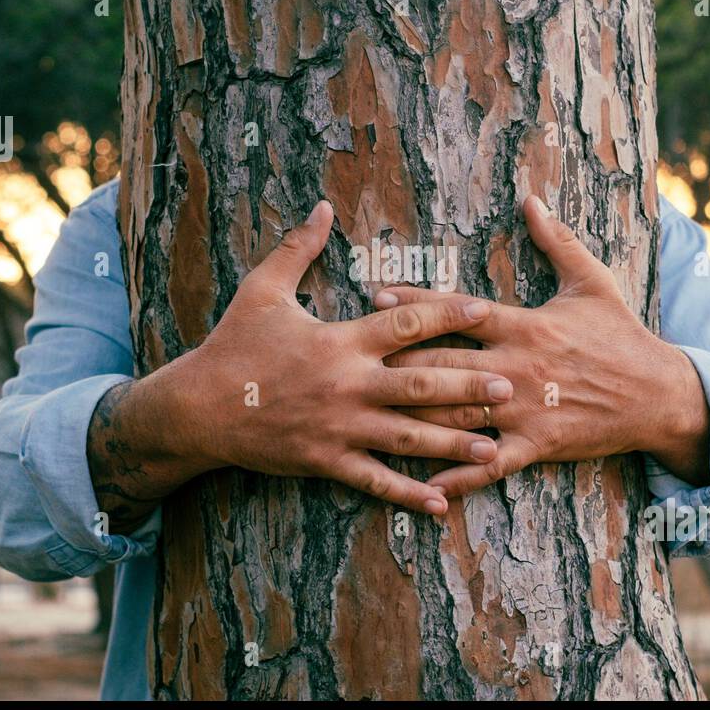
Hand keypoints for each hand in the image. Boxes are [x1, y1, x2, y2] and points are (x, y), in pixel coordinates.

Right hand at [89, 201, 513, 524]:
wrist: (198, 409)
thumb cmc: (233, 345)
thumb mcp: (262, 289)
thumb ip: (298, 248)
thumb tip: (323, 207)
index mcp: (340, 341)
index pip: (405, 323)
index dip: (446, 314)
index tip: (485, 310)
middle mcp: (348, 385)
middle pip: (420, 385)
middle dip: (469, 386)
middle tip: (512, 387)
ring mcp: (340, 428)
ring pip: (408, 438)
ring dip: (453, 444)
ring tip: (494, 449)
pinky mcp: (327, 461)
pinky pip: (375, 481)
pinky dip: (408, 494)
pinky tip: (442, 503)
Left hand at [375, 195, 709, 498]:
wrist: (659, 395)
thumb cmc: (621, 335)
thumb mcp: (592, 282)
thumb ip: (557, 240)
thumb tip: (531, 199)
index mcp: (525, 326)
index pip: (458, 311)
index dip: (414, 303)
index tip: (375, 296)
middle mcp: (516, 369)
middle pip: (443, 363)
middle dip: (395, 362)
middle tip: (351, 359)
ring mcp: (524, 411)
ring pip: (456, 413)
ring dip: (411, 415)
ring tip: (366, 413)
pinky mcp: (536, 446)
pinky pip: (488, 464)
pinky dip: (455, 473)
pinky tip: (420, 482)